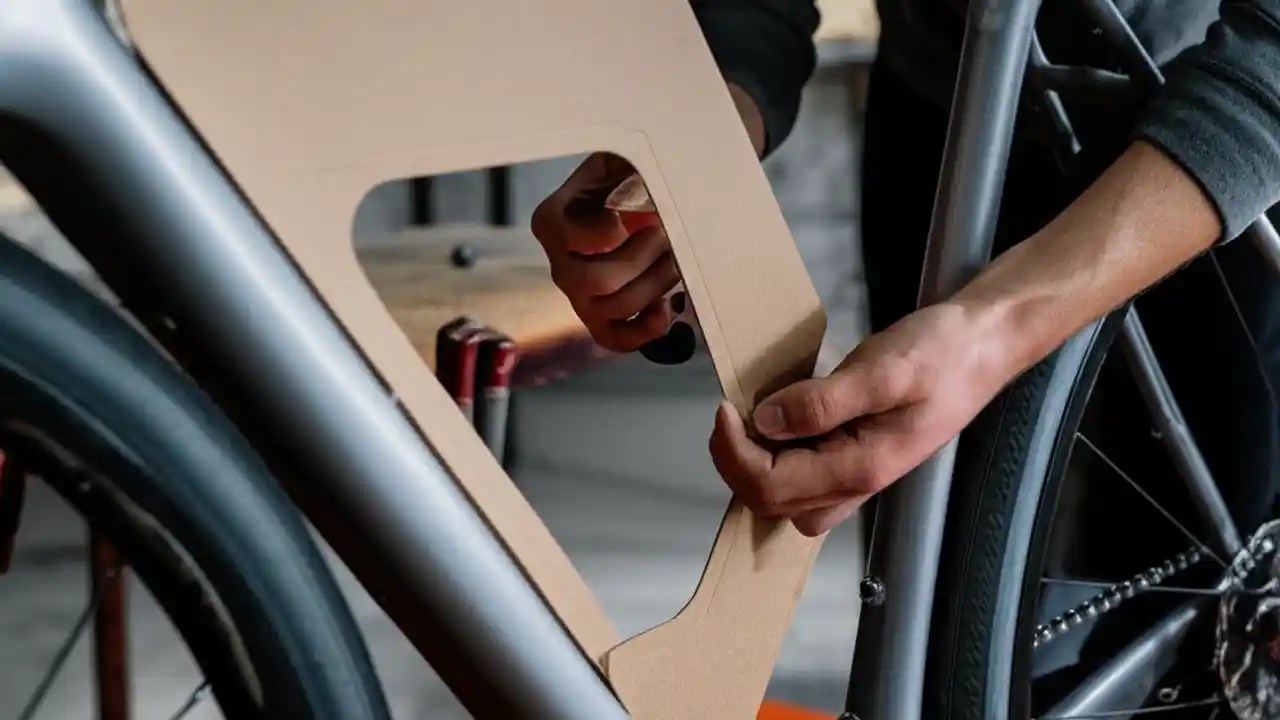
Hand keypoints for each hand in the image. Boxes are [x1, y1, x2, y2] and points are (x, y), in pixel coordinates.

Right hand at [531, 84, 765, 352]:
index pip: (559, 236)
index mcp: (553, 222)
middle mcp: (560, 263)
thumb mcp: (621, 159)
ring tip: (673, 258)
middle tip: (664, 235)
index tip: (622, 218)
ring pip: (614, 308)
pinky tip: (665, 308)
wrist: (643, 200)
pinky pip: (614, 338)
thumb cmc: (629, 176)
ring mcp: (579, 296)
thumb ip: (623, 169)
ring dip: (655, 283)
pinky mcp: (602, 317)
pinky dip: (644, 330)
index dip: (596, 232)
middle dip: (641, 258)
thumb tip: (648, 196)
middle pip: (594, 281)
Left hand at [709, 301, 1018, 535]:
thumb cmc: (941, 355)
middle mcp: (854, 484)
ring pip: (784, 498)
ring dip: (753, 464)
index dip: (734, 452)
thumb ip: (823, 402)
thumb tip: (766, 422)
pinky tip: (778, 420)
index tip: (726, 407)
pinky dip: (777, 457)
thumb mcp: (882, 371)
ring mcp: (855, 476)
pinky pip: (803, 480)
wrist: (982, 348)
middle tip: (729, 412)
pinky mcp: (855, 459)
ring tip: (747, 418)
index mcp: (860, 468)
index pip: (770, 486)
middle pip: (769, 501)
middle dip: (735, 461)